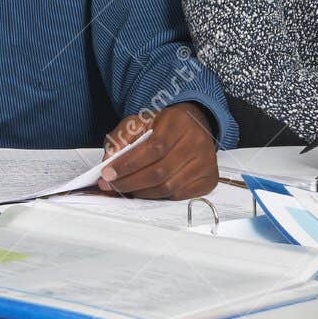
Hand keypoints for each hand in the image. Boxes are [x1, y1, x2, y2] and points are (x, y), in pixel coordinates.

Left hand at [98, 102, 217, 200]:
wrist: (194, 125)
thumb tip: (109, 160)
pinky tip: (145, 191)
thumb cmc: (165, 125)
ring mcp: (206, 162)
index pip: (153, 148)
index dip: (128, 164)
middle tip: (111, 185)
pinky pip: (179, 196)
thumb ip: (121, 137)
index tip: (108, 172)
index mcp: (180, 122)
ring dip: (141, 192)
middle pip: (160, 172)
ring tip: (126, 188)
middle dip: (130, 182)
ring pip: (168, 187)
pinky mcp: (209, 179)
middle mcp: (197, 142)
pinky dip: (158, 197)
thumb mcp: (140, 121)